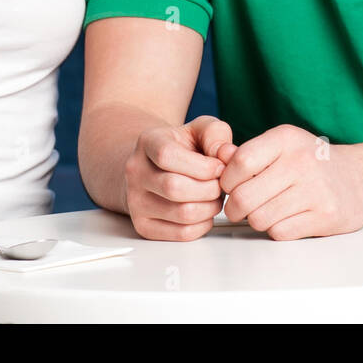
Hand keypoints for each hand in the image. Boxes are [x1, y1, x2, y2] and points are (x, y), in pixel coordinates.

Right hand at [124, 115, 234, 240]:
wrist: (157, 167)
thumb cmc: (183, 147)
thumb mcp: (200, 129)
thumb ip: (216, 134)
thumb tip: (227, 155)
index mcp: (147, 142)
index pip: (167, 155)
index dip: (202, 165)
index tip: (219, 166)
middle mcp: (135, 172)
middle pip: (175, 188)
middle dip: (210, 188)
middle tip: (220, 184)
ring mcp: (136, 202)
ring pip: (182, 213)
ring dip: (210, 207)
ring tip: (214, 196)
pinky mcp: (144, 226)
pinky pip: (182, 233)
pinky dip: (203, 224)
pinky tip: (205, 209)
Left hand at [219, 124, 362, 239]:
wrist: (360, 178)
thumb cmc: (313, 163)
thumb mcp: (283, 146)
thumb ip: (248, 153)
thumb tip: (216, 157)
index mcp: (286, 139)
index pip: (239, 163)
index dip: (227, 180)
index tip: (231, 186)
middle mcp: (301, 161)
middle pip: (244, 197)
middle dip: (235, 208)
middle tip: (241, 207)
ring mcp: (315, 190)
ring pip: (259, 219)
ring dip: (257, 220)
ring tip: (267, 210)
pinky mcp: (325, 216)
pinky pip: (279, 232)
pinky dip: (277, 229)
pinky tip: (287, 217)